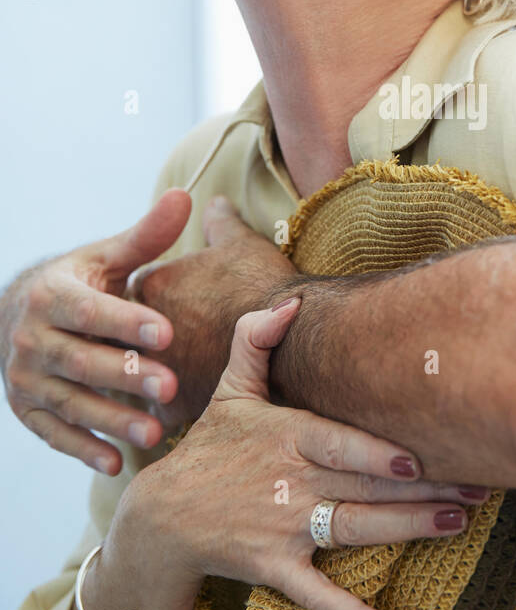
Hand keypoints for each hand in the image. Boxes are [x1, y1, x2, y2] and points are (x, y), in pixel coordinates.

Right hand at [0, 190, 191, 474]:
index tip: (168, 333)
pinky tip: (117, 463)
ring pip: (70, 402)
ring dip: (110, 419)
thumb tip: (184, 195)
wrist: (16, 314)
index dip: (127, 322)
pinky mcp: (27, 410)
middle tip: (171, 388)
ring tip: (154, 434)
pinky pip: (54, 434)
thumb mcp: (106, 257)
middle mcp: (31, 338)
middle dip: (125, 376)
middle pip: (81, 361)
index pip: (91, 311)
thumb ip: (145, 236)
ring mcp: (25, 378)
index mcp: (53, 295)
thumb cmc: (80, 283)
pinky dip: (83, 450)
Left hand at [132, 195, 299, 430]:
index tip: (185, 297)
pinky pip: (164, 406)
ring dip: (158, 373)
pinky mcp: (173, 404)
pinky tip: (195, 396)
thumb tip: (214, 202)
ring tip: (185, 369)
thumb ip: (220, 222)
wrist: (289, 338)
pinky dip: (176, 402)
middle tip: (177, 336)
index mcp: (149, 285)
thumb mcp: (241, 243)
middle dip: (148, 337)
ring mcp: (155, 370)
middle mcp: (140, 330)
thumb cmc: (262, 286)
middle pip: (132, 335)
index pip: (141, 289)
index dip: (164, 294)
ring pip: (144, 374)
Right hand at [133, 300, 489, 609]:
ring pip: (355, 530)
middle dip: (424, 488)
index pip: (338, 443)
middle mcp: (288, 483)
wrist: (163, 517)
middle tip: (478, 486)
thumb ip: (254, 340)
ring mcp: (283, 529)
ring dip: (408, 529)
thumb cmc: (210, 446)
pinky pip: (318, 597)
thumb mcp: (229, 391)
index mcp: (285, 436)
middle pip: (364, 485)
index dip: (376, 454)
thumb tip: (289, 302)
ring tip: (457, 523)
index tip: (419, 459)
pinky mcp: (275, 569)